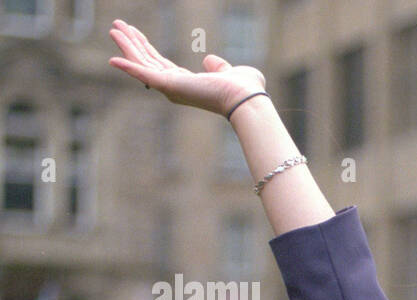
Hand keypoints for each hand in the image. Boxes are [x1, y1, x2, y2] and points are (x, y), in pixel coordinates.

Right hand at [108, 18, 265, 117]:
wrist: (245, 97)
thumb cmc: (244, 89)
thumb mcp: (228, 71)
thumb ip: (217, 66)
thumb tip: (209, 61)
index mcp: (188, 84)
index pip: (161, 64)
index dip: (146, 48)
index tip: (135, 34)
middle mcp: (176, 87)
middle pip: (147, 62)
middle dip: (131, 44)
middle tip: (116, 26)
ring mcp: (171, 87)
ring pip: (142, 64)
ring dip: (126, 47)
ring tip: (113, 29)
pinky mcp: (168, 85)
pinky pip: (143, 74)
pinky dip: (128, 67)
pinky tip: (112, 59)